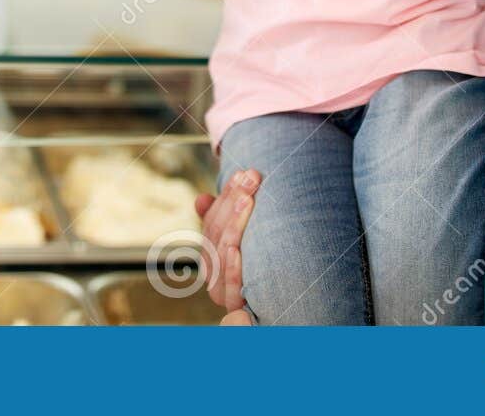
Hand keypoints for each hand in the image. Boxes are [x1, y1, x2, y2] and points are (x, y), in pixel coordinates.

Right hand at [194, 168, 260, 316]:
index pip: (212, 221)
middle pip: (216, 233)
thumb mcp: (241, 238)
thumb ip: (222, 219)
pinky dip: (233, 266)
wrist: (283, 311)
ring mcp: (221, 292)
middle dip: (233, 202)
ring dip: (234, 224)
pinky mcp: (236, 307)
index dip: (226, 195)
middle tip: (252, 177)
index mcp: (211, 255)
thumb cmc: (262, 265)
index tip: (243, 173)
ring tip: (248, 199)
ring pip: (222, 253)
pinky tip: (238, 248)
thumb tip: (201, 199)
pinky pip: (232, 285)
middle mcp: (211, 273)